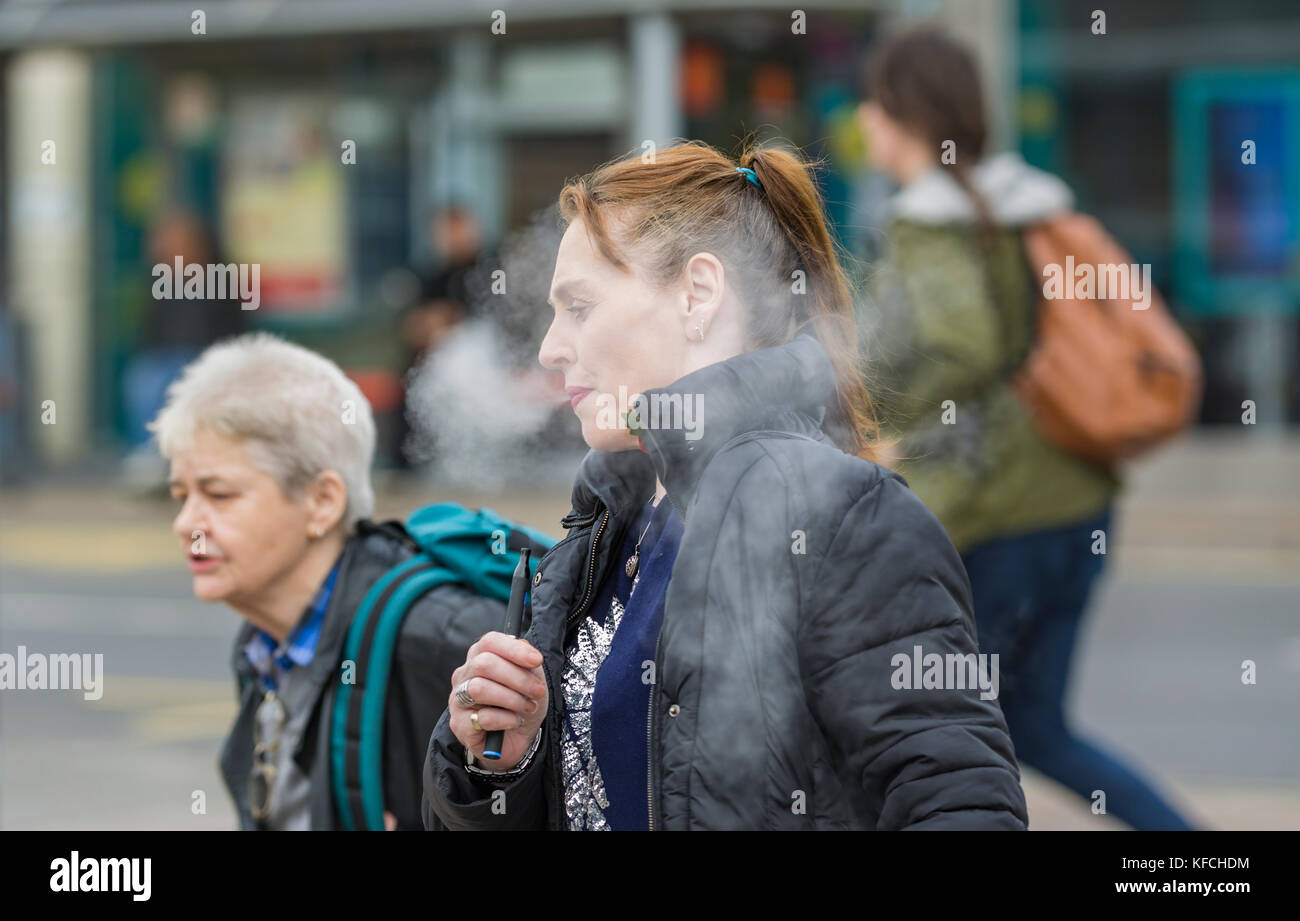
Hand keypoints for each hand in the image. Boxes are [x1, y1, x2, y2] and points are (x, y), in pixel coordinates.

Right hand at [448, 632, 547, 771]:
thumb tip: (523, 646)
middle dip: (518, 678)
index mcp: (479, 657)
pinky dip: (506, 719)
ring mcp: (457, 699)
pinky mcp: (459, 724)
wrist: (518, 738)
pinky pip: (482, 717)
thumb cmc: (521, 703)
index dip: (514, 649)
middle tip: (538, 691)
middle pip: (484, 664)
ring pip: (479, 688)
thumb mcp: (532, 678)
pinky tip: (515, 721)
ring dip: (512, 699)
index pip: (489, 642)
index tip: (537, 660)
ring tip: (529, 707)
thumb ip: (526, 660)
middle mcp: (464, 675)